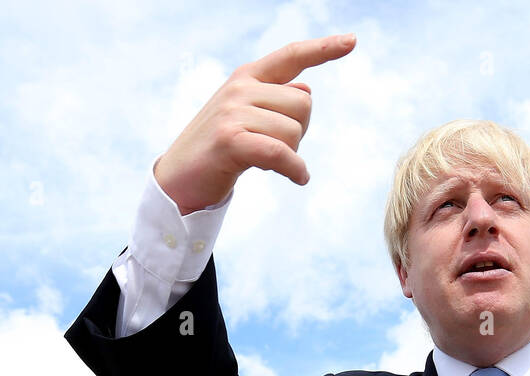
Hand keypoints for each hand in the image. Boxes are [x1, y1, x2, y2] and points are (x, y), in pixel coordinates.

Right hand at [153, 33, 355, 214]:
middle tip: (278, 149)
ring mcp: (233, 112)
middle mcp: (240, 88)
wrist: (177, 180)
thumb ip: (274, 101)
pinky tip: (298, 178)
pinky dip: (294, 169)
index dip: (323, 49)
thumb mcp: (245, 117)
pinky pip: (280, 153)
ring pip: (294, 130)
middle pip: (304, 102)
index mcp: (246, 77)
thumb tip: (306, 87)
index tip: (351, 41)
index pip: (291, 56)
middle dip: (300, 131)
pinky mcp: (230, 141)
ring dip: (291, 154)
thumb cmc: (217, 151)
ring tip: (267, 162)